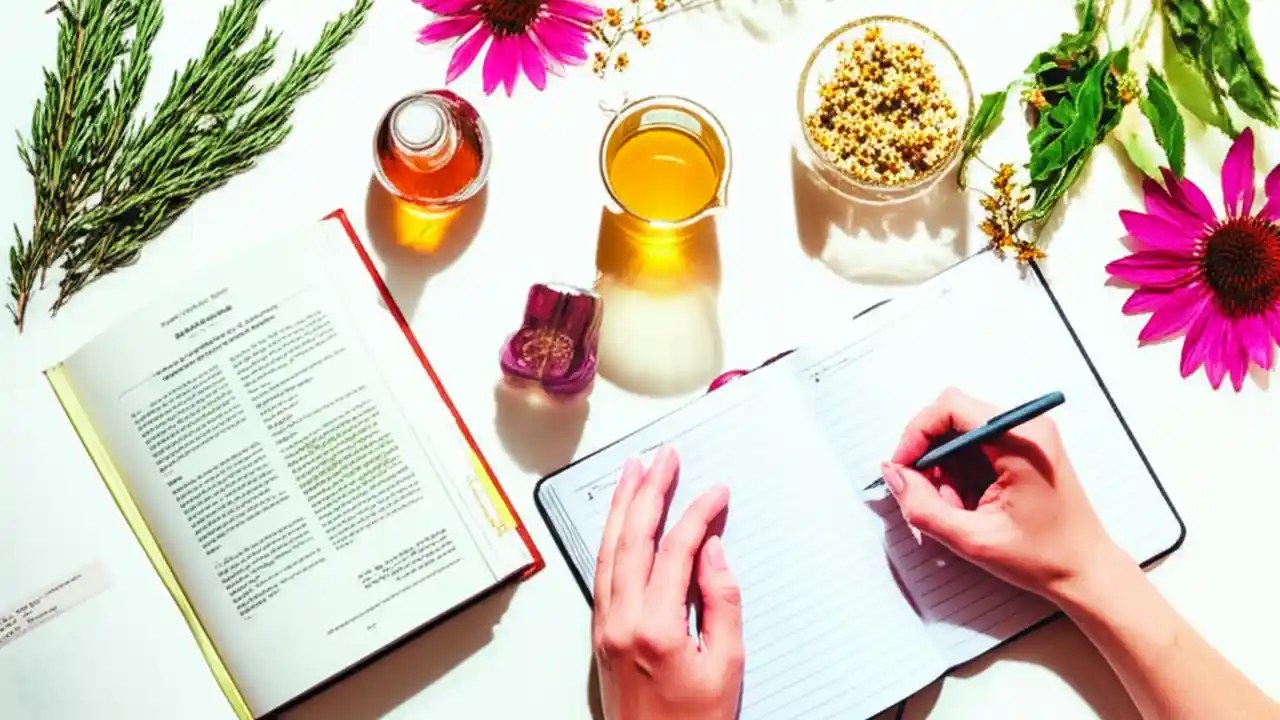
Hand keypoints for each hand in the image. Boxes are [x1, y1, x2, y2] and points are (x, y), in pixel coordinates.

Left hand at [592, 446, 743, 719]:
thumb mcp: (726, 666)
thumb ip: (721, 602)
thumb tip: (711, 550)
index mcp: (654, 627)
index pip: (675, 550)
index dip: (697, 514)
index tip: (717, 491)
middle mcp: (620, 620)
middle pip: (632, 538)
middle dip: (648, 491)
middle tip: (664, 457)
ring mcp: (604, 626)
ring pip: (608, 550)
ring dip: (621, 506)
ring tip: (633, 470)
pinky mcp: (600, 634)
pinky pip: (602, 570)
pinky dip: (612, 537)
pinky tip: (621, 520)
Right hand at [882, 388, 1128, 601]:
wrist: (1085, 572)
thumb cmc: (1044, 557)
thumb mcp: (973, 539)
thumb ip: (923, 506)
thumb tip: (893, 474)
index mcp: (1021, 441)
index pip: (950, 408)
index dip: (917, 434)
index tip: (903, 466)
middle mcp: (1027, 428)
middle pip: (953, 418)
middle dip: (930, 456)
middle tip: (925, 494)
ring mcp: (1027, 437)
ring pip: (960, 434)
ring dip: (944, 469)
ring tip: (954, 508)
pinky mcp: (1024, 450)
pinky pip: (975, 448)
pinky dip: (960, 474)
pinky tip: (968, 505)